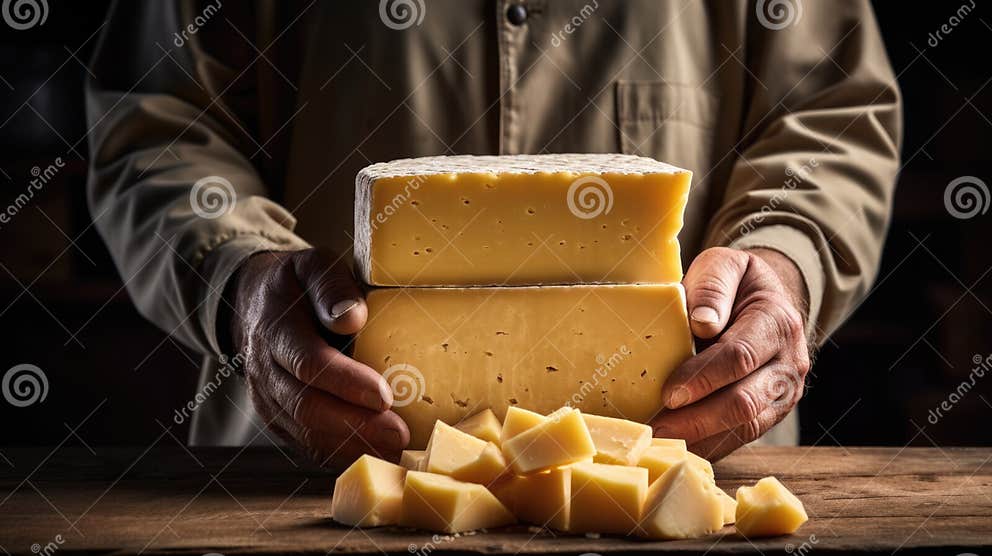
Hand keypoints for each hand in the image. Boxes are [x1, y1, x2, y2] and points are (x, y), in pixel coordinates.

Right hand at [226, 248, 407, 465]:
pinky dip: (341, 454)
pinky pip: (307, 444)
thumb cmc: (298, 285)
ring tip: (396, 451)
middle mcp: (265, 369)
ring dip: (352, 446)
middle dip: (356, 425)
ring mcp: (268, 399)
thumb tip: (351, 319)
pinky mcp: (278, 420)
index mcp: (275, 328)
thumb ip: (331, 287)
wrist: (255, 306)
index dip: (346, 382)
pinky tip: (376, 456)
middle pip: (307, 405)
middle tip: (399, 435)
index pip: (308, 362)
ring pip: (306, 432)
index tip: (384, 394)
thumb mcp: (312, 265)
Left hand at [650, 247, 811, 460]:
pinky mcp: (770, 415)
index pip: (739, 357)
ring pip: (744, 428)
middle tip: (655, 431)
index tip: (668, 393)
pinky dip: (707, 446)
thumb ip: (714, 286)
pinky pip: (739, 439)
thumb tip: (702, 322)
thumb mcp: (725, 265)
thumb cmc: (734, 283)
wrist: (765, 301)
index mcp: (777, 322)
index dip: (703, 378)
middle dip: (697, 419)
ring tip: (657, 446)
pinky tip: (674, 450)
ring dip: (699, 439)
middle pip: (744, 402)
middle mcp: (788, 363)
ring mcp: (783, 394)